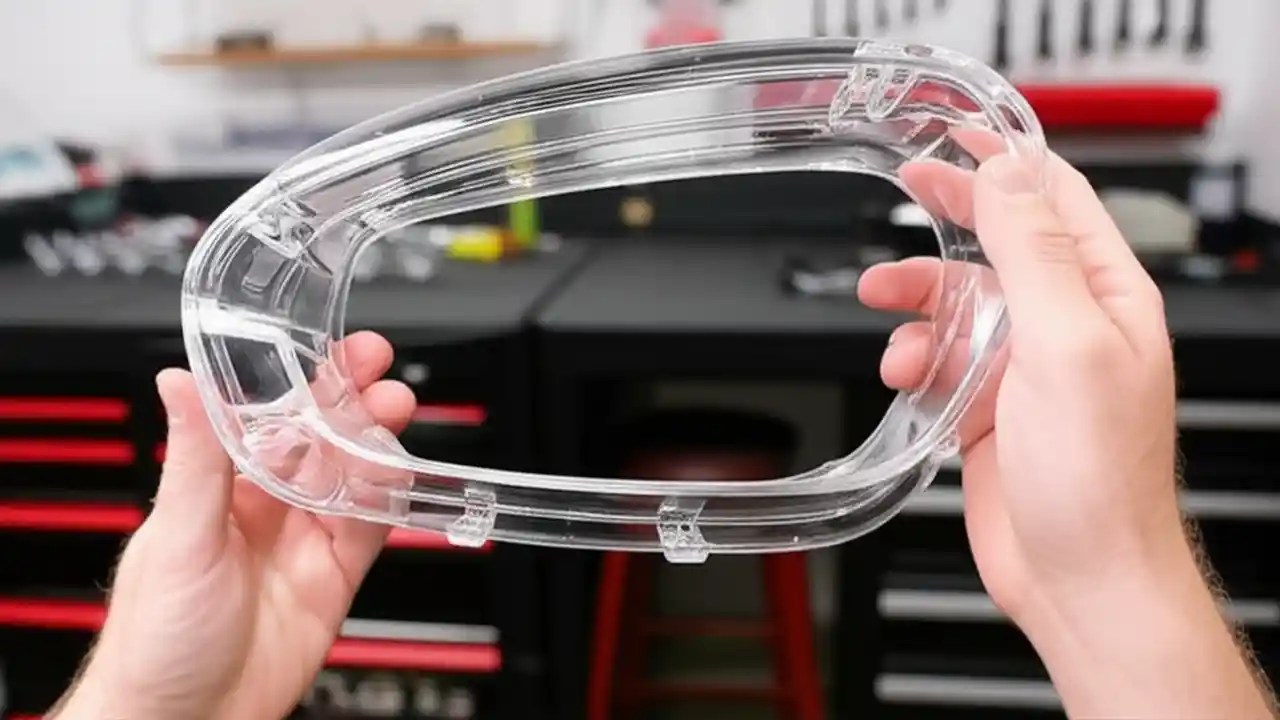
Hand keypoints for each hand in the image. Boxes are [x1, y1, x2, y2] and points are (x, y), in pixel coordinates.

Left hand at [51, 331, 415, 719]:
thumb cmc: (155, 639)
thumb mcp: (178, 536)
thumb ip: (195, 458)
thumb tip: (180, 383)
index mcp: (218, 488)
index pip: (268, 418)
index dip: (302, 380)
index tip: (330, 349)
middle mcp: (264, 509)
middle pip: (319, 441)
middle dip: (352, 403)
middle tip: (380, 374)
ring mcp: (303, 542)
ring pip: (351, 477)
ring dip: (376, 443)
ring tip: (394, 416)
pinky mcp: (334, 578)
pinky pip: (370, 529)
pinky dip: (389, 501)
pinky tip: (398, 477)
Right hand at [860, 141, 1274, 716]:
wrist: (1079, 576)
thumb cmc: (1096, 479)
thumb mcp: (1064, 343)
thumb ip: (1034, 252)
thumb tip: (1009, 176)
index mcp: (1106, 295)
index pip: (1057, 200)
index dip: (1008, 159)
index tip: (962, 132)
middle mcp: (1069, 324)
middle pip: (1001, 243)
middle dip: (951, 215)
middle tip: (909, 183)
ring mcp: (1028, 367)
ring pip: (959, 304)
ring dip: (918, 302)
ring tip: (887, 307)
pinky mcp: (990, 408)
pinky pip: (941, 361)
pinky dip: (915, 360)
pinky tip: (908, 377)